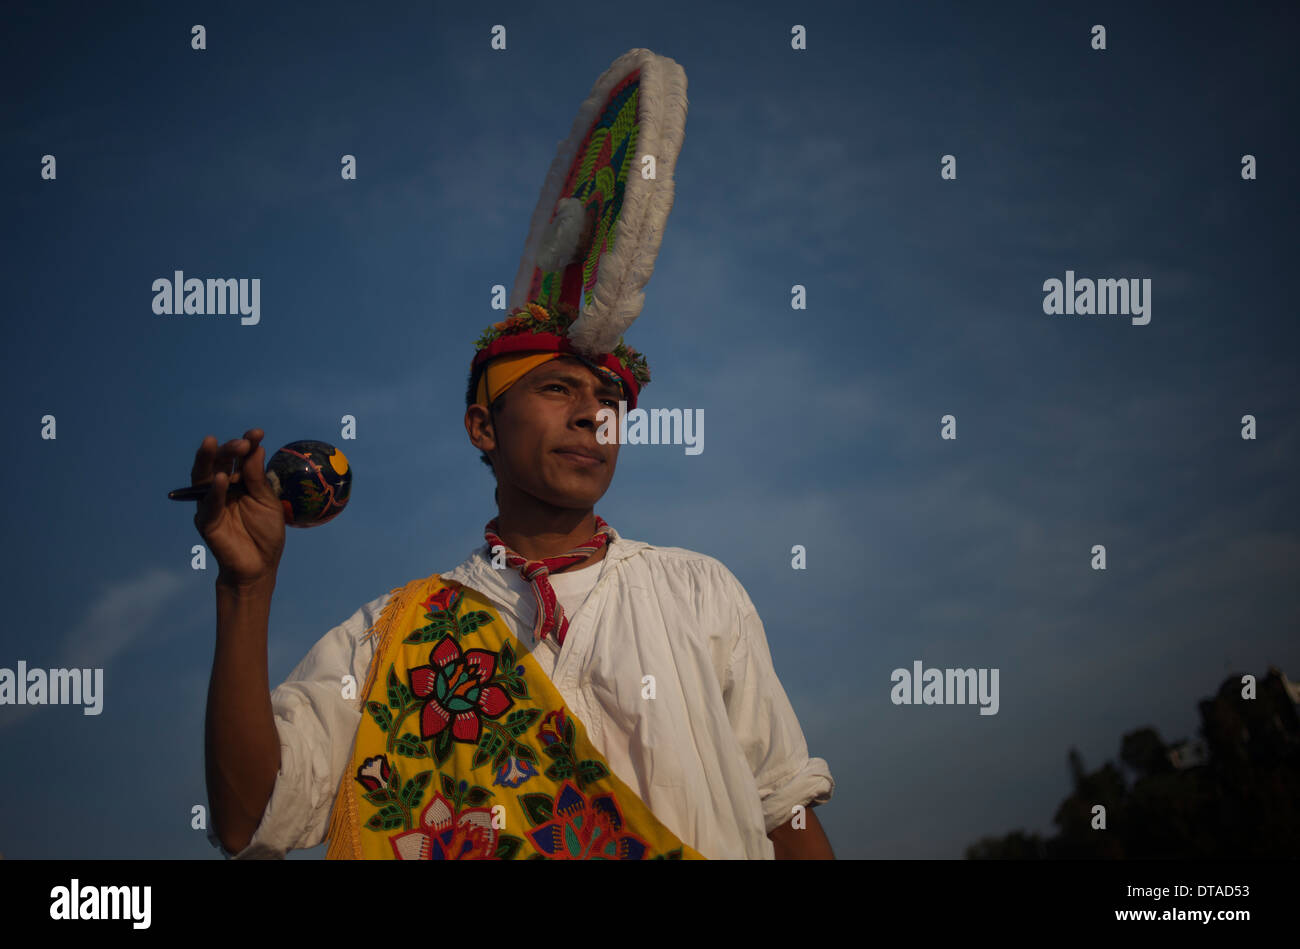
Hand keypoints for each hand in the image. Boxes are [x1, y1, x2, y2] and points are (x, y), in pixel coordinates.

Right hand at [190, 428, 284, 587]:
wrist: (260, 565)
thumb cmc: (265, 532)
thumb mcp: (267, 502)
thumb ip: (259, 478)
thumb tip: (256, 448)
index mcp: (240, 481)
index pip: (240, 458)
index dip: (247, 444)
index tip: (257, 432)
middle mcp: (223, 488)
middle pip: (219, 462)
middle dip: (230, 449)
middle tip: (243, 442)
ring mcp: (212, 503)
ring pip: (205, 477)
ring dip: (209, 460)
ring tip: (213, 443)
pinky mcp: (206, 520)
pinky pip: (209, 504)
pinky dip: (214, 491)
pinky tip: (221, 479)